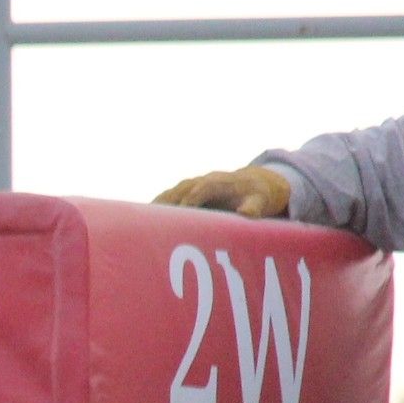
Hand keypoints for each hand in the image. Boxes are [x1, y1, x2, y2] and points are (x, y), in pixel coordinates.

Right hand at [152, 166, 290, 219]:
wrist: (251, 183)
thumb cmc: (256, 196)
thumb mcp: (260, 201)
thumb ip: (253, 206)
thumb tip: (246, 213)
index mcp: (219, 182)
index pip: (202, 187)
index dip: (192, 197)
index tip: (183, 211)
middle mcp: (201, 181)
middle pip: (181, 189)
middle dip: (169, 203)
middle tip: (155, 219)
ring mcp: (191, 186)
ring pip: (171, 194)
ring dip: (158, 206)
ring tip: (143, 221)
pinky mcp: (185, 193)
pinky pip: (168, 199)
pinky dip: (157, 208)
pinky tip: (145, 221)